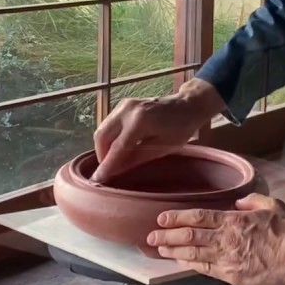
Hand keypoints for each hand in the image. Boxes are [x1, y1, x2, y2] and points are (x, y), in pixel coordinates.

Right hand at [92, 78, 224, 181]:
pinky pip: (109, 123)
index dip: (106, 165)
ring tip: (113, 161)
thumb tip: (115, 171)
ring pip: (103, 129)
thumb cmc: (180, 128)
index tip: (97, 180)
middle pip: (102, 135)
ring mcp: (124, 104)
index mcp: (140, 121)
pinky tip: (117, 148)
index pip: (116, 147)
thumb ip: (136, 158)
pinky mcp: (123, 104)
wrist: (187, 105)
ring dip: (103, 146)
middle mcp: (127, 110)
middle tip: (108, 171)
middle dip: (102, 155)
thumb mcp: (162, 148)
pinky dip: (109, 137)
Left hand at [147, 194, 284, 284]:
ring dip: (173, 251)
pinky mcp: (231, 276)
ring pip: (192, 253)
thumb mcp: (272, 205)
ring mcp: (226, 259)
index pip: (198, 217)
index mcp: (234, 220)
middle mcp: (225, 239)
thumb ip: (252, 201)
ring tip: (159, 249)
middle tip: (150, 237)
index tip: (161, 218)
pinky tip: (179, 261)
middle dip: (167, 236)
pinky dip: (189, 264)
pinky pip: (205, 269)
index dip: (177, 217)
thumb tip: (236, 203)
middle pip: (189, 235)